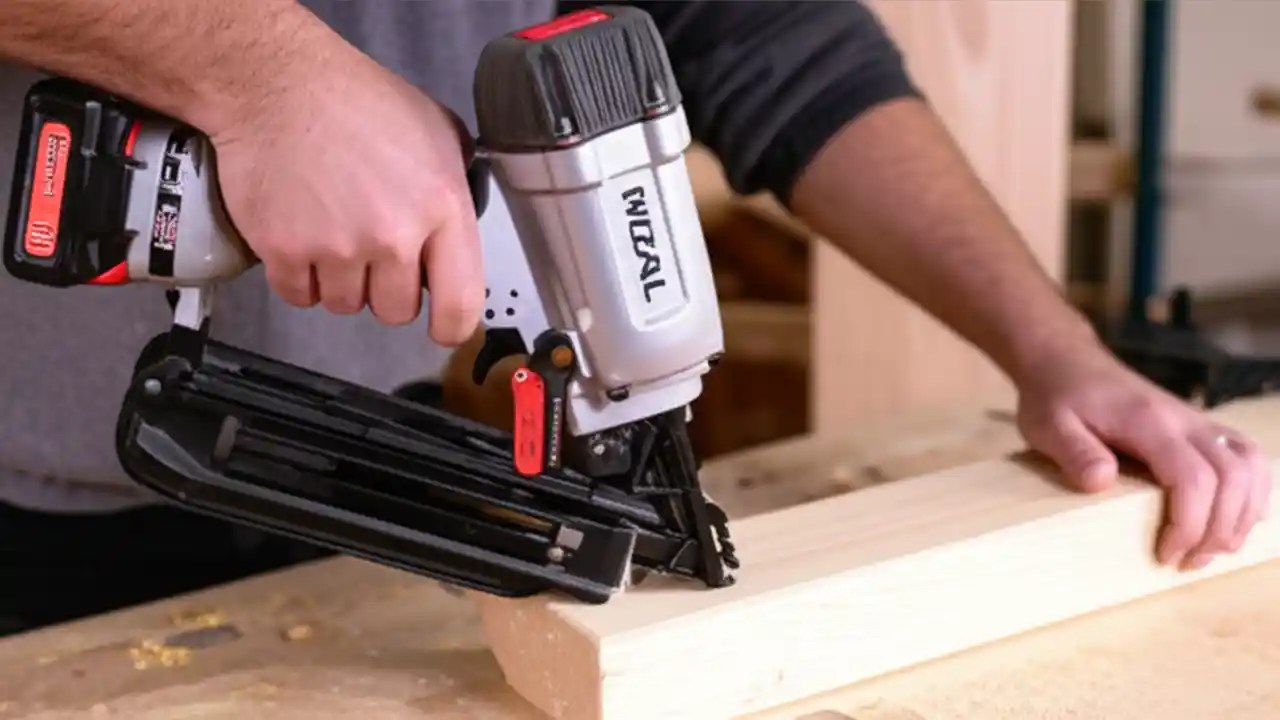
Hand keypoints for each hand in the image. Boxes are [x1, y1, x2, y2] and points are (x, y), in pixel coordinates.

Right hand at [208, 44, 483, 345]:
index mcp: (442, 208)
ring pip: (345, 305)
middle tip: (371, 245)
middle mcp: (393, 236)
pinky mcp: (285, 252)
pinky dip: (299, 275)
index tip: (442, 324)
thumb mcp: (437, 134)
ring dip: (340, 280)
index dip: (451, 325)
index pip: (461, 306)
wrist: (275, 84)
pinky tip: (303, 235)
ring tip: (333, 229)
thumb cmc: (357, 101)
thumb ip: (456, 192)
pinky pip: (300, 296)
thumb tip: (460, 240)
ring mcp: (337, 247)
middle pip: (396, 311)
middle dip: (385, 287)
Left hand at [1015, 344, 1271, 570]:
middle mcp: (1184, 420)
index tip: (1167, 554)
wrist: (1065, 360)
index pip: (1193, 477)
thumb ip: (1075, 452)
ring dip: (1241, 513)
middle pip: (1232, 477)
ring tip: (1212, 548)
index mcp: (1149, 422)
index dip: (1189, 524)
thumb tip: (1101, 482)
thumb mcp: (1048, 425)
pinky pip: (1246, 457)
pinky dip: (1250, 492)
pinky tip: (1231, 520)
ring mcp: (1196, 421)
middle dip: (1218, 529)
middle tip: (1189, 562)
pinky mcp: (1199, 427)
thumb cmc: (1056, 396)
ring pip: (1249, 465)